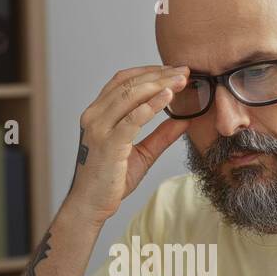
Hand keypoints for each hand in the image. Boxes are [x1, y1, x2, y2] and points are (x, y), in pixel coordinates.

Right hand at [67, 65, 191, 225]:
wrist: (91, 205)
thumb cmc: (111, 180)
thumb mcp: (142, 154)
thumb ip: (161, 136)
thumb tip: (185, 121)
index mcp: (99, 113)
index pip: (123, 80)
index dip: (149, 71)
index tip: (173, 70)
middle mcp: (95, 115)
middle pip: (129, 83)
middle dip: (159, 74)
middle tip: (184, 70)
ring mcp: (99, 128)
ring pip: (130, 95)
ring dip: (159, 85)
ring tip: (181, 80)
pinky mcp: (108, 143)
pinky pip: (131, 118)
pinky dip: (151, 105)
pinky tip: (168, 98)